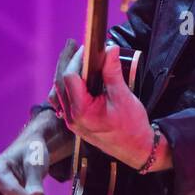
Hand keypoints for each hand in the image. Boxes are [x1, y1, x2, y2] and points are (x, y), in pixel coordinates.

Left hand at [53, 38, 153, 169]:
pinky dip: (66, 87)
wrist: (135, 149)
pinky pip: (63, 101)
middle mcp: (72, 117)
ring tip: (75, 60)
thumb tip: (110, 49)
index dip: (77, 60)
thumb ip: (113, 72)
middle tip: (74, 45)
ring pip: (59, 92)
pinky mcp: (75, 122)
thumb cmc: (131, 127)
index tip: (88, 49)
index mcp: (82, 112)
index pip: (70, 78)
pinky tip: (76, 80)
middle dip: (67, 62)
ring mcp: (71, 121)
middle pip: (60, 83)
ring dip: (64, 74)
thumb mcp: (124, 97)